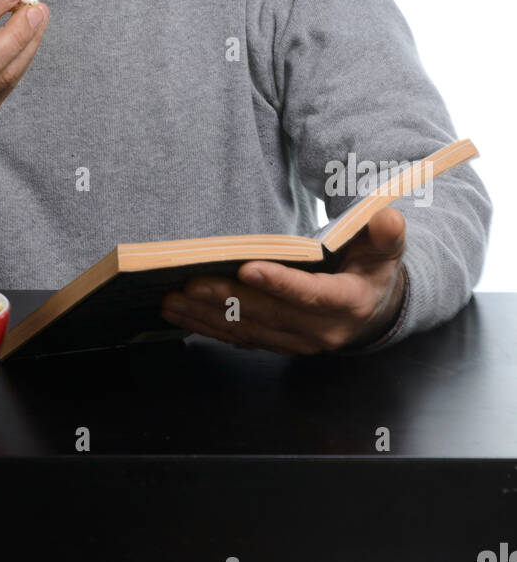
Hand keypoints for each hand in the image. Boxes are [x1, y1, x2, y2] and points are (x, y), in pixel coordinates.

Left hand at [160, 208, 406, 353]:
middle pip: (268, 315)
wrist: (374, 310)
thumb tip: (388, 217)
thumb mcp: (386, 247)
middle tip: (190, 281)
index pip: (311, 295)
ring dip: (208, 316)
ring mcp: (298, 342)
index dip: (280, 284)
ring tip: (173, 299)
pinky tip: (181, 314)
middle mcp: (321, 331)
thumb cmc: (373, 268)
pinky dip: (209, 327)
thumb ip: (386, 233)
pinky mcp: (279, 344)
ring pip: (248, 330)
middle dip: (227, 299)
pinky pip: (241, 339)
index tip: (247, 268)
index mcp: (347, 302)